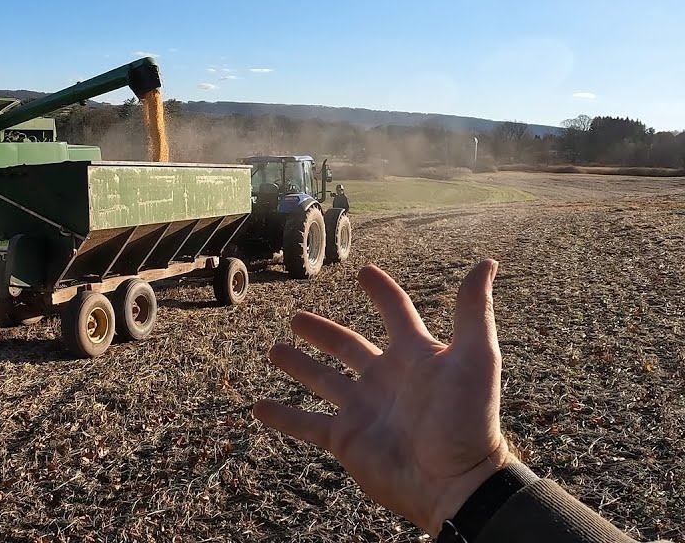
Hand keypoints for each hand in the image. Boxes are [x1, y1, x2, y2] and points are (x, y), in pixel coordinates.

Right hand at [252, 260, 517, 534]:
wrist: (455, 482)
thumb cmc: (469, 419)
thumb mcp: (476, 357)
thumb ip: (473, 311)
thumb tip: (486, 263)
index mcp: (415, 355)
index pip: (395, 312)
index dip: (381, 291)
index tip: (365, 272)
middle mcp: (385, 378)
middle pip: (347, 346)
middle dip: (322, 332)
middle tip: (296, 319)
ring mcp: (363, 409)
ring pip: (322, 380)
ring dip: (299, 365)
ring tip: (274, 350)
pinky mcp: (346, 439)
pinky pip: (307, 424)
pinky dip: (283, 416)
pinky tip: (259, 407)